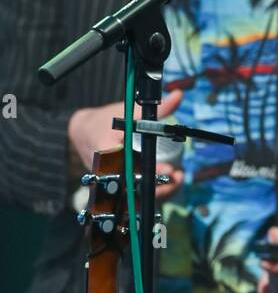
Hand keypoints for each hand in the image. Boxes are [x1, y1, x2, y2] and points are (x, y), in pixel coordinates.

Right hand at [67, 88, 184, 196]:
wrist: (84, 133)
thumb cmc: (104, 121)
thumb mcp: (127, 111)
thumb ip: (155, 108)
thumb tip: (178, 96)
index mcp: (107, 151)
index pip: (129, 165)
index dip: (150, 171)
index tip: (169, 170)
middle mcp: (107, 171)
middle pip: (134, 188)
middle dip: (158, 186)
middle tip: (177, 176)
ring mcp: (111, 182)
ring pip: (135, 197)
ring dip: (158, 192)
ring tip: (177, 180)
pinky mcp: (116, 188)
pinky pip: (134, 196)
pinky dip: (151, 194)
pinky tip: (168, 186)